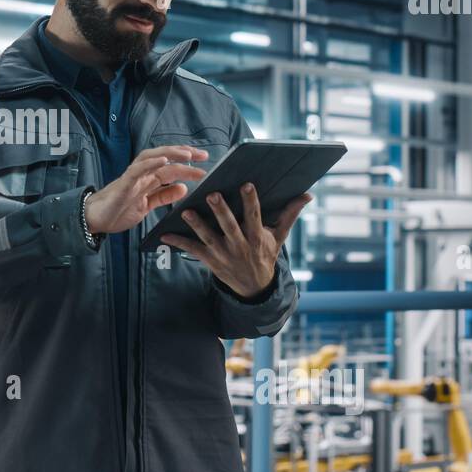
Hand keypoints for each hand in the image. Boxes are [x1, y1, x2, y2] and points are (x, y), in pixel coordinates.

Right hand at [84, 145, 208, 234]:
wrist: (94, 220)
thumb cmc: (118, 211)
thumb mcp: (147, 206)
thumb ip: (164, 197)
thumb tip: (184, 188)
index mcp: (147, 180)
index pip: (170, 166)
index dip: (187, 163)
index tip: (204, 162)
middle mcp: (141, 175)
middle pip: (164, 158)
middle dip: (184, 155)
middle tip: (204, 156)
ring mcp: (132, 178)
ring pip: (152, 158)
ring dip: (170, 154)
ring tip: (187, 154)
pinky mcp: (123, 184)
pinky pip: (137, 170)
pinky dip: (150, 163)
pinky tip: (163, 160)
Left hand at [160, 183, 311, 297]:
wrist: (254, 287)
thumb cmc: (265, 254)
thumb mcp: (279, 237)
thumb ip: (289, 215)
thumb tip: (307, 195)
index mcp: (257, 237)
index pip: (254, 216)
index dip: (251, 201)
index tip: (247, 184)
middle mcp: (239, 246)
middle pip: (230, 226)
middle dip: (221, 211)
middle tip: (212, 194)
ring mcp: (223, 254)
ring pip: (208, 237)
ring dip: (197, 225)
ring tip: (186, 211)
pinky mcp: (210, 260)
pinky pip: (192, 250)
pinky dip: (178, 242)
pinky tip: (164, 233)